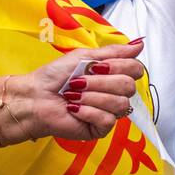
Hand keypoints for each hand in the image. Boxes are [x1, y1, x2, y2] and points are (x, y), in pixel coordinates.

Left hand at [5, 40, 145, 142]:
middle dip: (100, 82)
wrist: (34, 97)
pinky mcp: (100, 129)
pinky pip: (107, 119)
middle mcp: (114, 93)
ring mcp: (108, 112)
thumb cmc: (54, 77)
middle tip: (77, 82)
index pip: (136, 69)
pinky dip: (87, 111)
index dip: (119, 66)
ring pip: (119, 103)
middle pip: (129, 86)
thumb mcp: (84, 56)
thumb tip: (139, 44)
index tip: (96, 66)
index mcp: (112, 75)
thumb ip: (113, 52)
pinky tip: (73, 110)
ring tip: (73, 96)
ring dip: (91, 97)